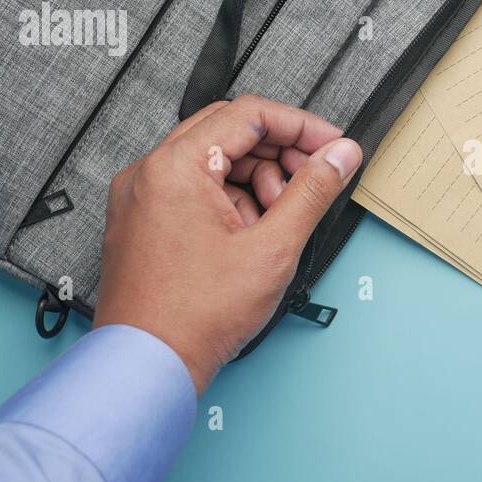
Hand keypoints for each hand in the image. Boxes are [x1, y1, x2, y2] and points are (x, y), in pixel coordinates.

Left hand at [94, 95, 362, 393]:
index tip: (331, 147)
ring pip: (213, 161)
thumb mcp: (272, 248)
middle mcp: (149, 173)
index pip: (248, 115)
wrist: (147, 366)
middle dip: (279, 157)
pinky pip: (194, 189)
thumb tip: (340, 156)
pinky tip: (249, 237)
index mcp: (174, 167)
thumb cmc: (193, 317)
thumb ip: (312, 192)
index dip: (300, 127)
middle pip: (230, 133)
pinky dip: (230, 201)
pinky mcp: (142, 220)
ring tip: (277, 223)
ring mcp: (141, 197)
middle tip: (312, 184)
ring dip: (256, 182)